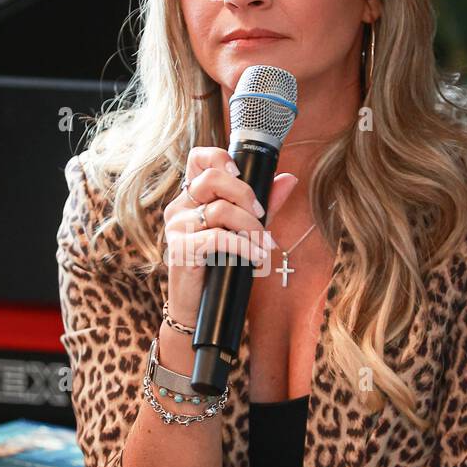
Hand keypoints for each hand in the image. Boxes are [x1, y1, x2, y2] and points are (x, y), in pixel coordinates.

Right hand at [163, 145, 297, 323]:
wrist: (198, 309)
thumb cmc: (220, 266)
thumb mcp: (246, 230)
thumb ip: (264, 204)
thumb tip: (289, 179)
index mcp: (192, 197)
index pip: (198, 158)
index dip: (220, 158)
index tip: (240, 173)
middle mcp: (180, 207)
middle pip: (212, 178)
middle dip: (245, 194)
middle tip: (261, 215)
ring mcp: (177, 227)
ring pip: (220, 210)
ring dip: (250, 227)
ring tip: (263, 244)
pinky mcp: (180, 249)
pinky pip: (217, 237)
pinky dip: (243, 246)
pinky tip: (256, 257)